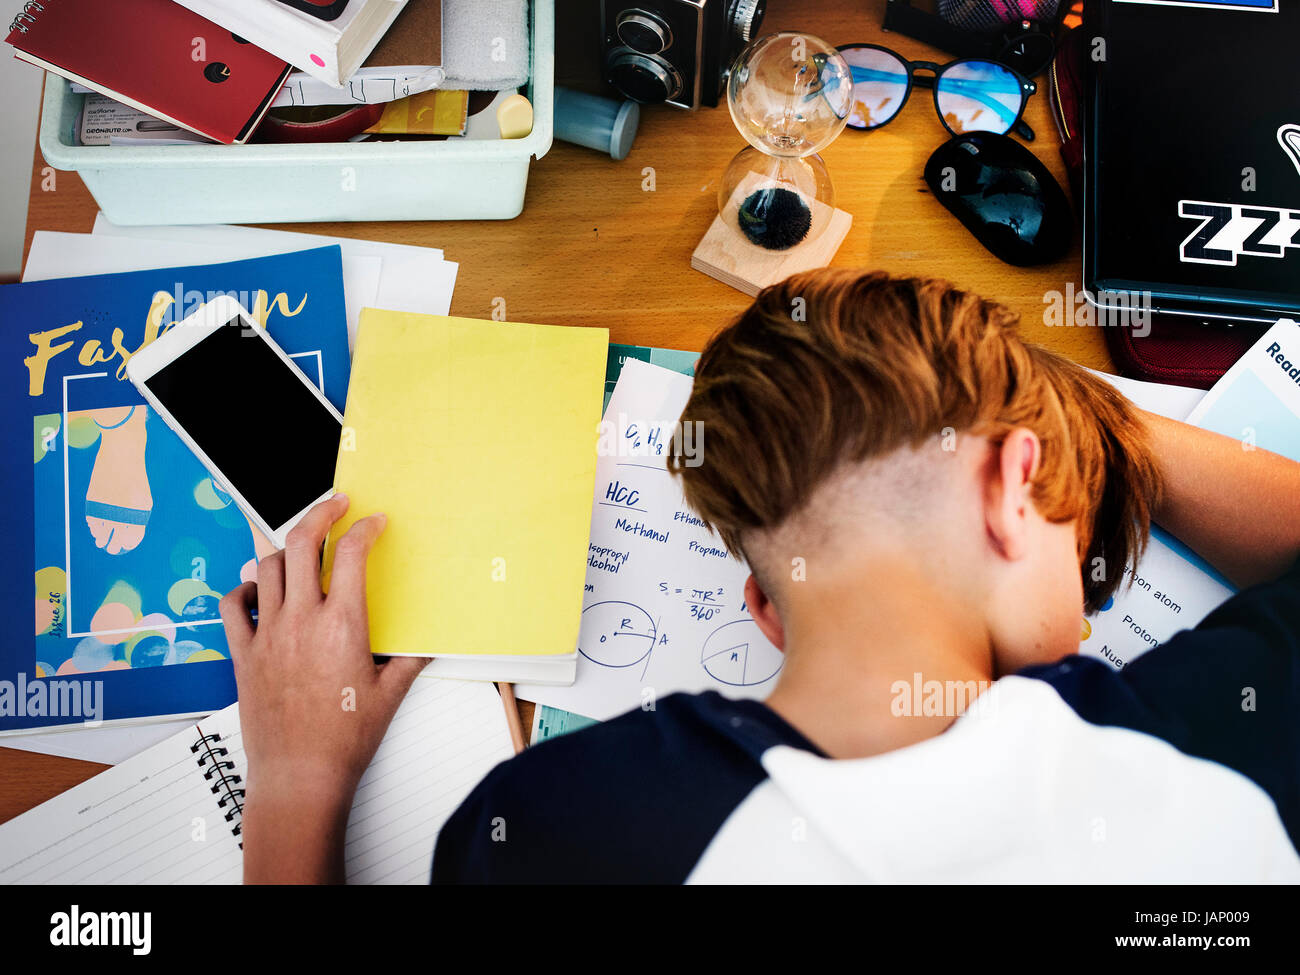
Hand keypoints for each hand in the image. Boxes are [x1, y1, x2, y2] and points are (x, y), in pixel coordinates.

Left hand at [219, 493, 426, 882]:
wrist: (299, 776)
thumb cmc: (342, 741)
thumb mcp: (389, 694)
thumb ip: (409, 659)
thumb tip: (424, 643)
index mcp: (342, 625)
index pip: (350, 553)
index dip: (365, 528)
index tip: (374, 522)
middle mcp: (301, 621)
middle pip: (301, 542)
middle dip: (320, 513)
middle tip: (334, 504)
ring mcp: (267, 634)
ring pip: (267, 566)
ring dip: (285, 548)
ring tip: (300, 546)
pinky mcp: (243, 654)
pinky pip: (232, 605)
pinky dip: (243, 588)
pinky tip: (258, 590)